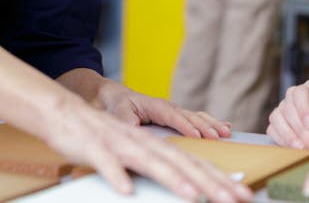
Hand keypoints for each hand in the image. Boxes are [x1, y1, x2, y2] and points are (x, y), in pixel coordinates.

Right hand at [42, 94, 251, 202]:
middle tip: (234, 198)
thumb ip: (161, 165)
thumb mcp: (136, 152)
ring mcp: (119, 144)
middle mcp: (143, 143)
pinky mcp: (94, 148)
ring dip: (171, 178)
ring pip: (149, 161)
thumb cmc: (103, 137)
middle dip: (209, 182)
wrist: (66, 113)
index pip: (193, 163)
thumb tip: (191, 184)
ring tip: (192, 194)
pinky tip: (126, 189)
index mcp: (156, 145)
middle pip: (181, 163)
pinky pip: (106, 162)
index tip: (242, 194)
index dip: (219, 179)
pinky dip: (117, 174)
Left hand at [99, 81, 232, 139]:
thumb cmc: (119, 105)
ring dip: (213, 124)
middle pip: (191, 117)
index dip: (186, 127)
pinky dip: (212, 122)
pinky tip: (227, 127)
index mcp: (157, 106)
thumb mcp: (119, 111)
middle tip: (219, 137)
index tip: (197, 137)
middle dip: (206, 127)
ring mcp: (175, 111)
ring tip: (227, 132)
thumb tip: (133, 126)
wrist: (118, 97)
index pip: (174, 117)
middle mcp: (169, 107)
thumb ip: (126, 119)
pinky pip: (198, 119)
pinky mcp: (178, 117)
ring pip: (198, 117)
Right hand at [267, 80, 308, 148]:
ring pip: (276, 117)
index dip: (303, 108)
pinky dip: (281, 139)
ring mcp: (284, 108)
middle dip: (296, 125)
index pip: (301, 92)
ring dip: (287, 134)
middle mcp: (295, 96)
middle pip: (287, 106)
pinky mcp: (278, 123)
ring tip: (301, 147)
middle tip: (307, 141)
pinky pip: (272, 129)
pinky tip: (293, 148)